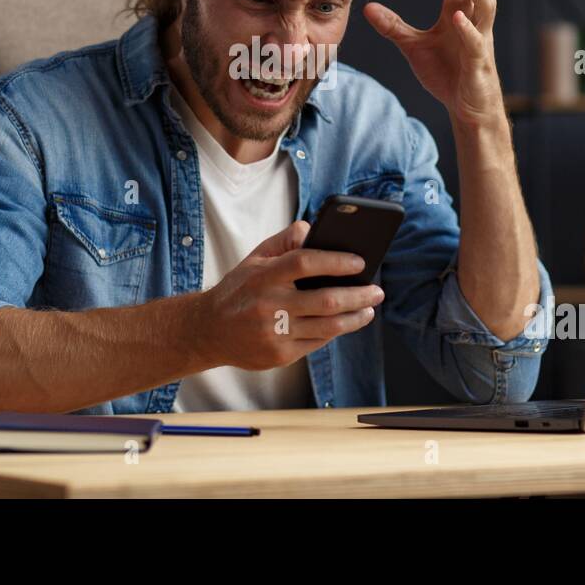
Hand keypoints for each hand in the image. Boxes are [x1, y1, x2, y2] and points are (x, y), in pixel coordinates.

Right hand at [196, 221, 384, 370]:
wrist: (208, 331)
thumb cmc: (239, 289)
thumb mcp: (254, 259)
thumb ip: (284, 241)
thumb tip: (312, 229)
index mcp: (263, 276)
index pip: (305, 262)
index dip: (336, 261)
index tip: (360, 262)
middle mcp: (269, 305)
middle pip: (325, 300)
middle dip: (358, 295)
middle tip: (377, 290)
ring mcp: (275, 333)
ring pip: (328, 326)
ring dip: (355, 317)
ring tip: (369, 308)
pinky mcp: (279, 355)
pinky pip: (317, 343)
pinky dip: (335, 332)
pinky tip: (346, 322)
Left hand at [364, 0, 503, 126]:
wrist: (466, 107)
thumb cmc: (447, 73)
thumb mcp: (413, 46)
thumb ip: (393, 26)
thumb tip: (366, 7)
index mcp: (458, 9)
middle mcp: (473, 18)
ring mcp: (479, 38)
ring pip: (486, 4)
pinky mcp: (478, 62)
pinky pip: (477, 41)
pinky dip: (468, 29)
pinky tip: (457, 17)